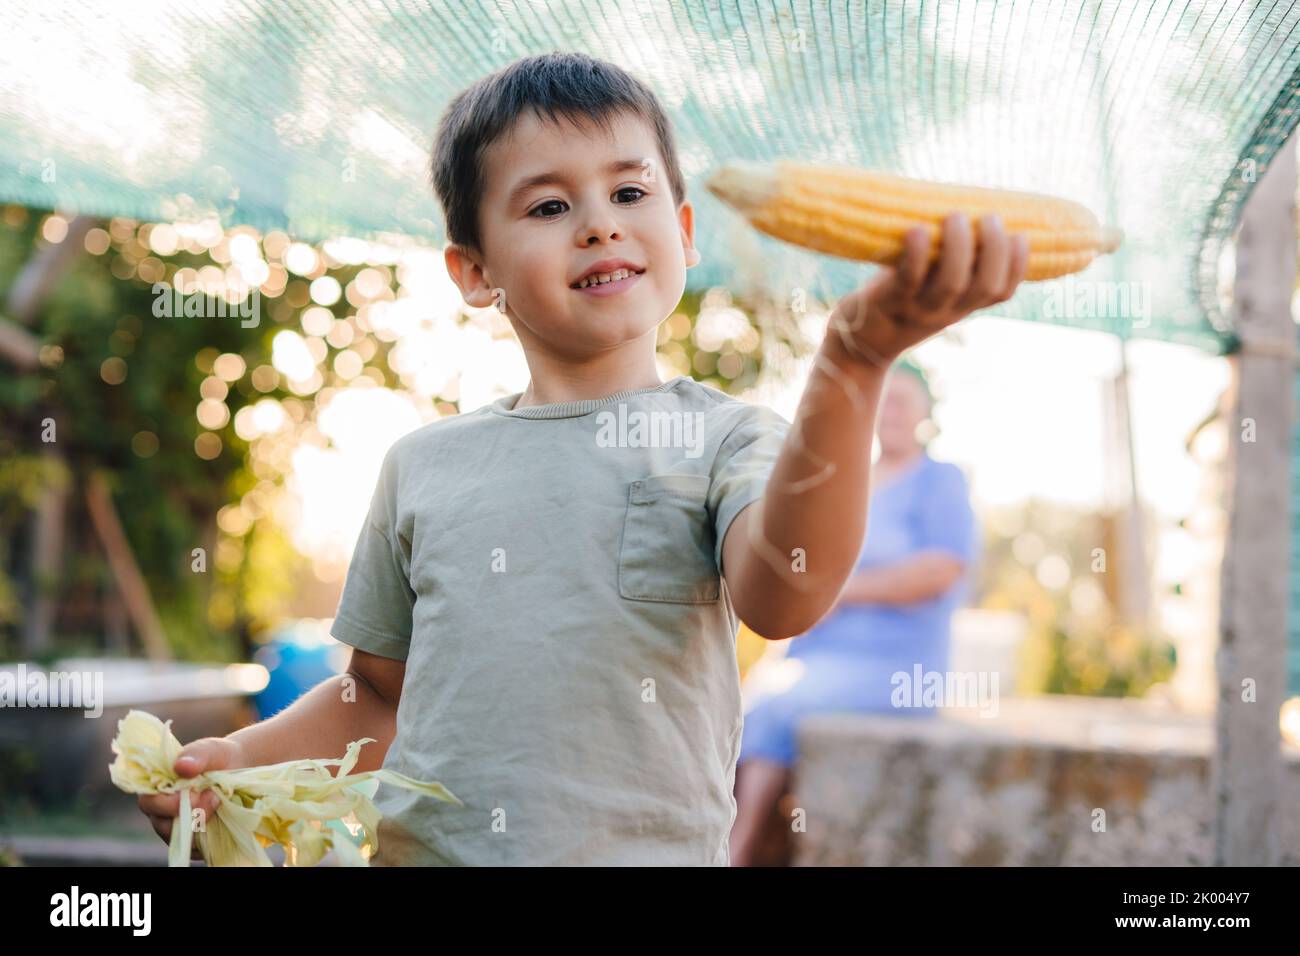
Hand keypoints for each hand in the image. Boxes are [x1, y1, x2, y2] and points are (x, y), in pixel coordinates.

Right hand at [137, 735, 243, 858]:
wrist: (239, 769)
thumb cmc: (217, 758)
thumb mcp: (209, 750)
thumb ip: (195, 755)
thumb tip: (180, 766)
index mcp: (155, 790)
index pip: (148, 803)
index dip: (168, 803)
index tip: (195, 792)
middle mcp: (161, 813)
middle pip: (163, 826)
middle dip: (191, 814)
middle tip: (214, 796)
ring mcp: (177, 829)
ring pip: (183, 840)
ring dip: (204, 824)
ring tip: (220, 801)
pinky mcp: (195, 841)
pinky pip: (199, 848)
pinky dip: (212, 836)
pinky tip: (224, 818)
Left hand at [825, 212, 1028, 367]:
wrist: (859, 341)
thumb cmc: (897, 299)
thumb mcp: (930, 286)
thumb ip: (950, 259)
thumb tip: (968, 206)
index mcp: (962, 305)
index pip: (1002, 292)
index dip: (1018, 265)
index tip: (1020, 235)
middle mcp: (946, 311)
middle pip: (986, 286)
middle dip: (996, 249)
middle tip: (989, 217)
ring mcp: (918, 309)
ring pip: (951, 282)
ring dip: (960, 246)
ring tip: (956, 216)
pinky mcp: (888, 302)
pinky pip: (908, 279)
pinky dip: (916, 253)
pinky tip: (917, 229)